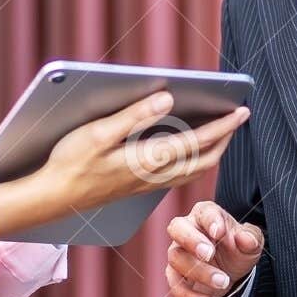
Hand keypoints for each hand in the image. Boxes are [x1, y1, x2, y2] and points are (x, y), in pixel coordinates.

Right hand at [0, 92, 248, 238]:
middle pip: (204, 160)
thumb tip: (168, 99)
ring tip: (223, 132)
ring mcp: (148, 185)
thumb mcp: (98, 133)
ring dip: (213, 152)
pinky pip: (180, 177)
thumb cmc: (70, 163)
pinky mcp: (140, 188)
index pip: (197, 141)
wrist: (54, 198)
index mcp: (147, 160)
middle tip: (238, 118)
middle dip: (225, 138)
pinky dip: (196, 162)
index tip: (242, 110)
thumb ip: (134, 115)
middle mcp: (153, 176)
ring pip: (194, 171)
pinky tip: (192, 152)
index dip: (223, 125)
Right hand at [165, 201, 264, 296]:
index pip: (204, 211)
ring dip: (199, 272)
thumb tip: (245, 239)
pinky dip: (189, 296)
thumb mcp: (252, 244)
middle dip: (191, 240)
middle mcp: (187, 229)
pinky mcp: (175, 275)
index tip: (220, 232)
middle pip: (177, 228)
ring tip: (223, 282)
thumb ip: (251, 238)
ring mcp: (178, 252)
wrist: (231, 272)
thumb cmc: (239, 248)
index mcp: (207, 214)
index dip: (210, 221)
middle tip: (209, 254)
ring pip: (176, 258)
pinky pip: (175, 285)